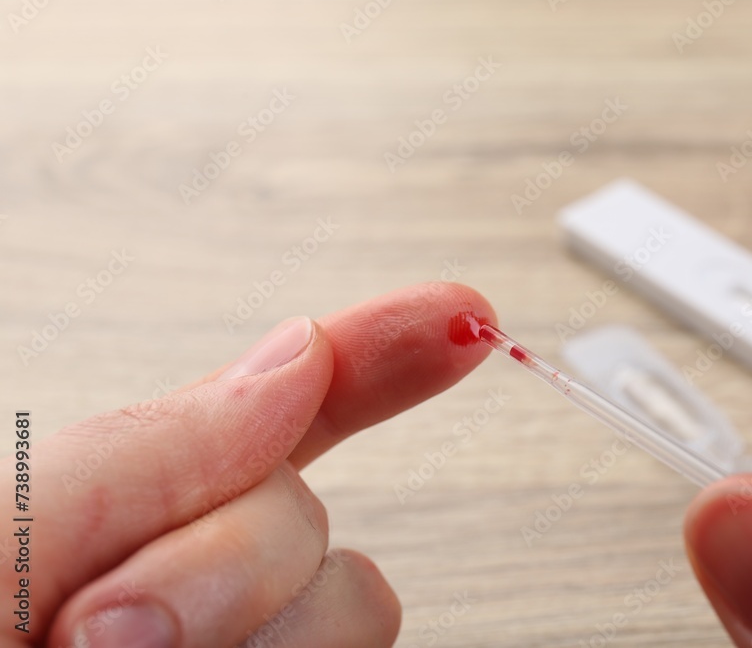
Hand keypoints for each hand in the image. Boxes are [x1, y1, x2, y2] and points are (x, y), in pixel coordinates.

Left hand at [4, 283, 494, 647]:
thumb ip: (147, 451)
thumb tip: (301, 356)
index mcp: (124, 516)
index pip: (284, 407)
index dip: (383, 353)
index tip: (466, 321)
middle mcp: (198, 590)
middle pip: (313, 519)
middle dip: (228, 564)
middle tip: (100, 634)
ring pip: (358, 605)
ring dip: (252, 634)